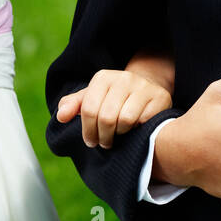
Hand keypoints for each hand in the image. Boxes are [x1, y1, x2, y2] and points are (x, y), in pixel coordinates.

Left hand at [56, 69, 172, 147]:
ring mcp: (143, 86)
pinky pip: (143, 121)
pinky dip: (137, 130)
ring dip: (120, 134)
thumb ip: (73, 106)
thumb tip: (60, 116)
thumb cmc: (113, 98)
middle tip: (104, 143)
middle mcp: (123, 78)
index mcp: (103, 78)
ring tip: (118, 135)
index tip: (91, 141)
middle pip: (106, 118)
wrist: (147, 87)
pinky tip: (135, 129)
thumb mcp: (91, 98)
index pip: (88, 109)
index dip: (87, 131)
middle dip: (103, 136)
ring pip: (125, 120)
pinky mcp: (160, 97)